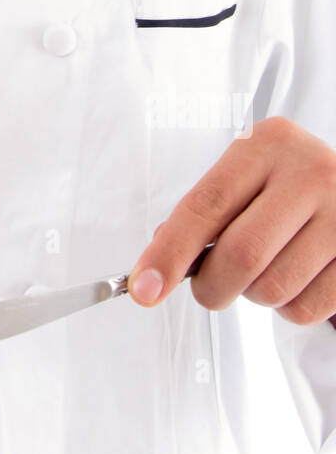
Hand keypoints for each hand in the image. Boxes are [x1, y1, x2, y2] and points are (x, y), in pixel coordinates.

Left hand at [126, 117, 335, 327]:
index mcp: (267, 144)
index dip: (169, 252)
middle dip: (212, 286)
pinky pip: (305, 309)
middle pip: (241, 254)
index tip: (143, 289)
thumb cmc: (284, 185)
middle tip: (209, 289)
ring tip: (264, 270)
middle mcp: (310, 172)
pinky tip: (295, 278)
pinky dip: (287, 309)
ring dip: (253, 296)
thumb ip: (204, 212)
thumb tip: (159, 267)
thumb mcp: (246, 176)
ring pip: (273, 288)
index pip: (206, 205)